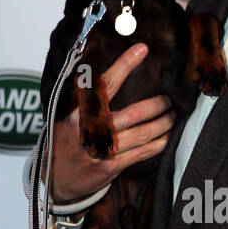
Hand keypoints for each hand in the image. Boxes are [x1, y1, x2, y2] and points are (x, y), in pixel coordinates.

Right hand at [43, 43, 175, 203]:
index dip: (124, 65)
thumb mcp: (68, 117)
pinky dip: (159, 143)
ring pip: (142, 132)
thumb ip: (88, 101)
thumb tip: (116, 75)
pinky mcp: (110, 166)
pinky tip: (167, 137)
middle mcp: (90, 129)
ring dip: (163, 123)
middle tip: (169, 99)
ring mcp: (101, 149)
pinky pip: (142, 152)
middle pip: (133, 112)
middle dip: (157, 104)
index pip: (105, 84)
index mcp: (78, 111)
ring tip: (172, 116)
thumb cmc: (66, 142)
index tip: (142, 50)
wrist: (55, 179)